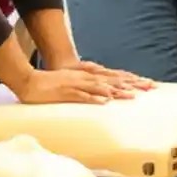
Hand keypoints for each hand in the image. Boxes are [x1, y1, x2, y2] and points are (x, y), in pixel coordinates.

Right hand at [12, 65, 144, 104]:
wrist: (30, 81)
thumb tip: (101, 95)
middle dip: (130, 84)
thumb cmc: (50, 84)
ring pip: (100, 87)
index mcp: (86, 75)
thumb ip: (85, 87)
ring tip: (130, 96)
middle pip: (111, 81)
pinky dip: (94, 98)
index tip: (144, 83)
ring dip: (115, 92)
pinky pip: (82, 95)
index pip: (111, 77)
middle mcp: (84, 78)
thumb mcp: (71, 82)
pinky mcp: (66, 92)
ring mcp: (76, 84)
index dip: (129, 80)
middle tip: (146, 87)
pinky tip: (104, 101)